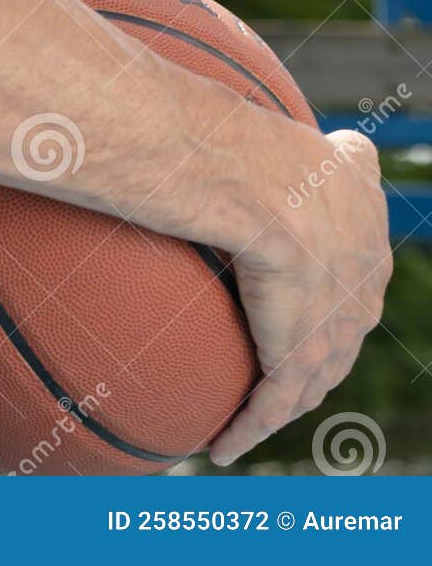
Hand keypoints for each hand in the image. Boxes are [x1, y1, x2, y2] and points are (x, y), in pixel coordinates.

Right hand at [209, 129, 390, 466]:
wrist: (266, 181)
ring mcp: (335, 329)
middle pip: (338, 342)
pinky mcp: (297, 355)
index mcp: (371, 244)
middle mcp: (363, 292)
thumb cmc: (281, 151)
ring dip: (279, 404)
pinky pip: (271, 404)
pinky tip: (223, 446)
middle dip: (310, 361)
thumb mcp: (338, 148)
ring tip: (248, 419)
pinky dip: (247, 428)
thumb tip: (339, 147)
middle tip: (272, 372)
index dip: (328, 304)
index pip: (354, 288)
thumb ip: (342, 154)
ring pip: (310, 380)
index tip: (298, 312)